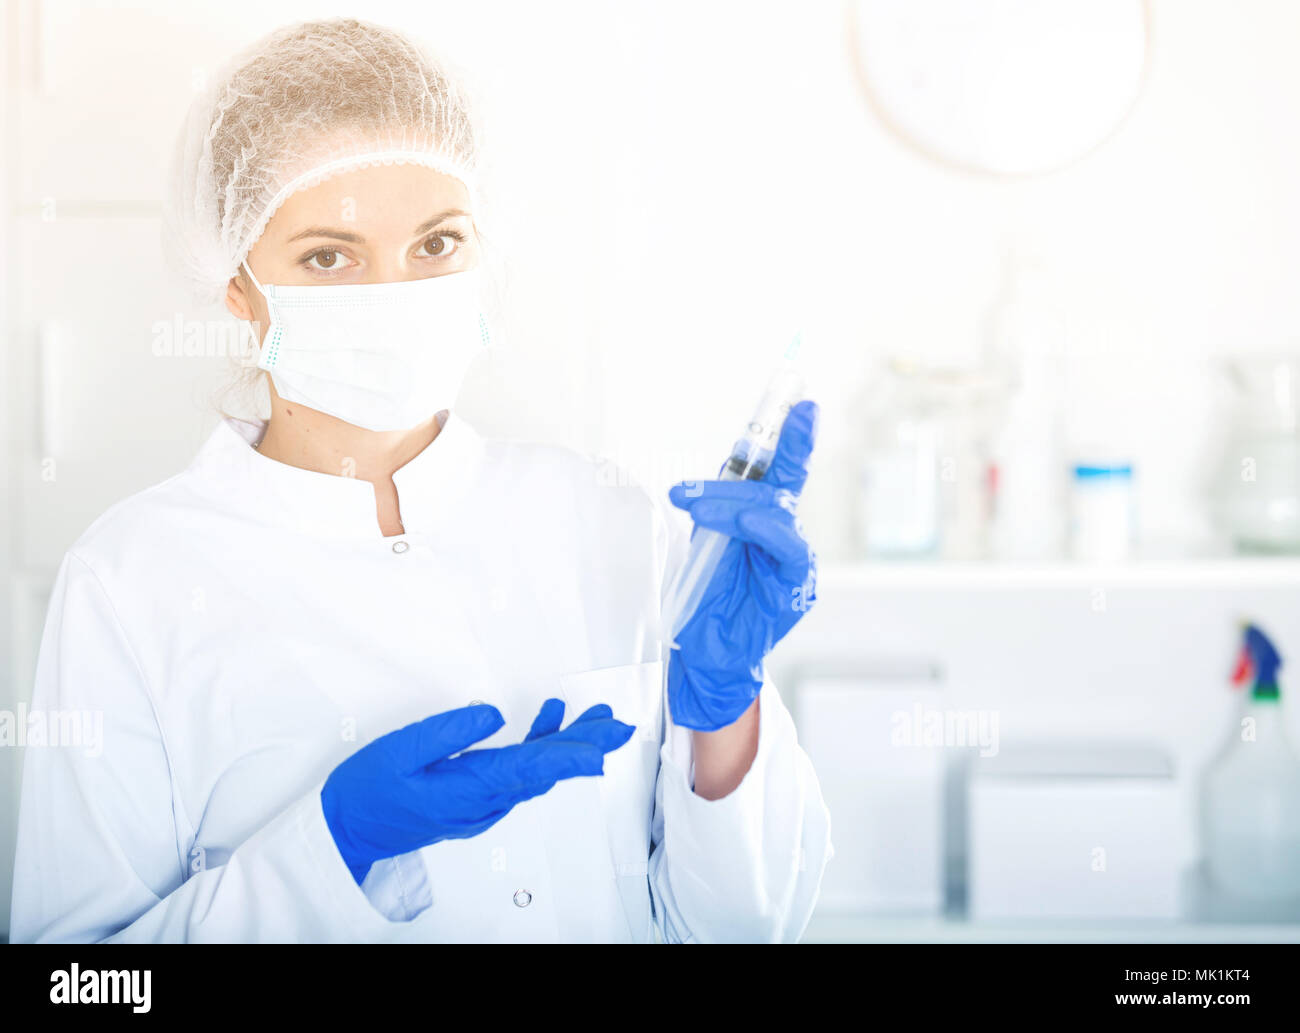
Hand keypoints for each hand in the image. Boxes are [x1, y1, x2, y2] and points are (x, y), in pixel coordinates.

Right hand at [321, 699, 634, 883]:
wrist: (347, 830)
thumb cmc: (367, 791)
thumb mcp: (400, 750)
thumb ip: (448, 731)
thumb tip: (494, 715)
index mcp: (466, 789)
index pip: (530, 767)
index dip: (571, 754)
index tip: (602, 746)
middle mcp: (482, 802)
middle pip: (544, 770)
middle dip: (585, 747)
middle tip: (617, 725)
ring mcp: (481, 805)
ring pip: (535, 772)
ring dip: (567, 745)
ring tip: (594, 717)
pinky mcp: (475, 801)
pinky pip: (517, 774)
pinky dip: (538, 748)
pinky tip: (548, 721)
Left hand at [666, 399, 817, 730]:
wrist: (706, 655)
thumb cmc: (707, 601)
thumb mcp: (705, 546)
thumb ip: (716, 515)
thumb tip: (701, 488)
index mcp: (766, 522)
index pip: (782, 472)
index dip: (793, 437)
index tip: (802, 401)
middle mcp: (785, 536)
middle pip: (770, 491)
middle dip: (725, 486)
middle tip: (684, 494)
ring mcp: (793, 561)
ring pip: (774, 513)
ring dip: (731, 506)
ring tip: (696, 511)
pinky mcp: (794, 588)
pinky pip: (788, 550)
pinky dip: (767, 531)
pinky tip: (747, 525)